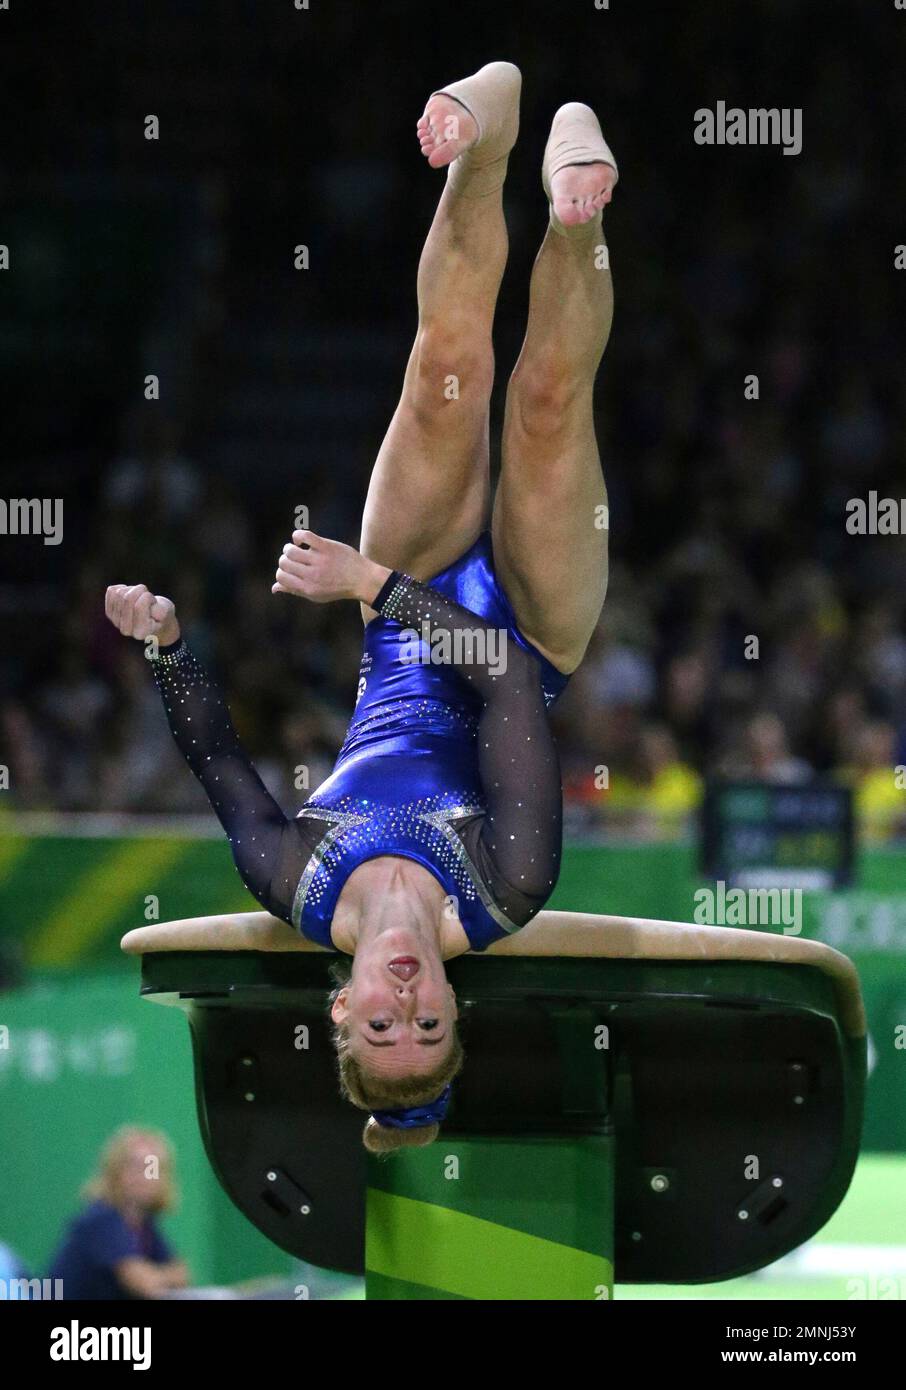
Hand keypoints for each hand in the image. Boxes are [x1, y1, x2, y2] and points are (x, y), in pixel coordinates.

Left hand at [105, 584, 179, 643]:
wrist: (155, 622)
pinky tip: (132, 597)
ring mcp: (116, 622)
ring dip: (133, 589)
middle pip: (127, 598)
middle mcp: (126, 630)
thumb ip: (159, 609)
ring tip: (141, 598)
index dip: (149, 597)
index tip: (154, 603)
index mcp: (142, 632)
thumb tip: (144, 602)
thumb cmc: (162, 616)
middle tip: (148, 597)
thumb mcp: (167, 611)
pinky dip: (123, 588)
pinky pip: (112, 591)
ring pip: (119, 592)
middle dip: (141, 590)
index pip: (139, 606)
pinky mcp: (109, 613)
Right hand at [272, 530, 388, 604]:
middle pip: (283, 562)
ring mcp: (318, 560)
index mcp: (307, 588)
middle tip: (294, 559)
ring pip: (290, 550)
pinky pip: (304, 535)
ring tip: (297, 549)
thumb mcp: (315, 595)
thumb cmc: (338, 588)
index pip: (281, 576)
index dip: (281, 571)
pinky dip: (297, 535)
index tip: (289, 569)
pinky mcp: (326, 547)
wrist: (363, 580)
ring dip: (290, 548)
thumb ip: (294, 590)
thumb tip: (274, 587)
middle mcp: (311, 575)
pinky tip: (301, 540)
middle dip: (285, 559)